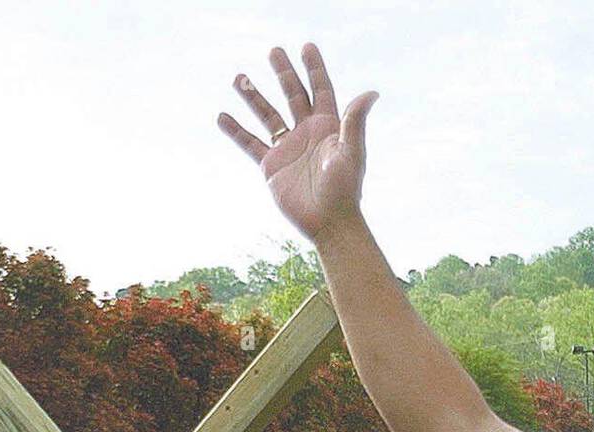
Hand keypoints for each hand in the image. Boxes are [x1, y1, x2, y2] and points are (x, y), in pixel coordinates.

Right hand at [218, 44, 378, 242]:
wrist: (329, 224)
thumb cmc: (345, 191)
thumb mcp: (352, 153)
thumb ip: (355, 122)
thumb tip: (371, 92)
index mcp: (328, 127)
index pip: (320, 90)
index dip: (314, 69)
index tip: (306, 47)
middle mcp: (307, 133)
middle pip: (293, 95)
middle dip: (284, 73)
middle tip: (274, 51)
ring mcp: (288, 148)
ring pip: (268, 115)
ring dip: (254, 96)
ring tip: (239, 78)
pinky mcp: (272, 166)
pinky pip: (250, 143)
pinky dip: (236, 131)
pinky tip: (222, 116)